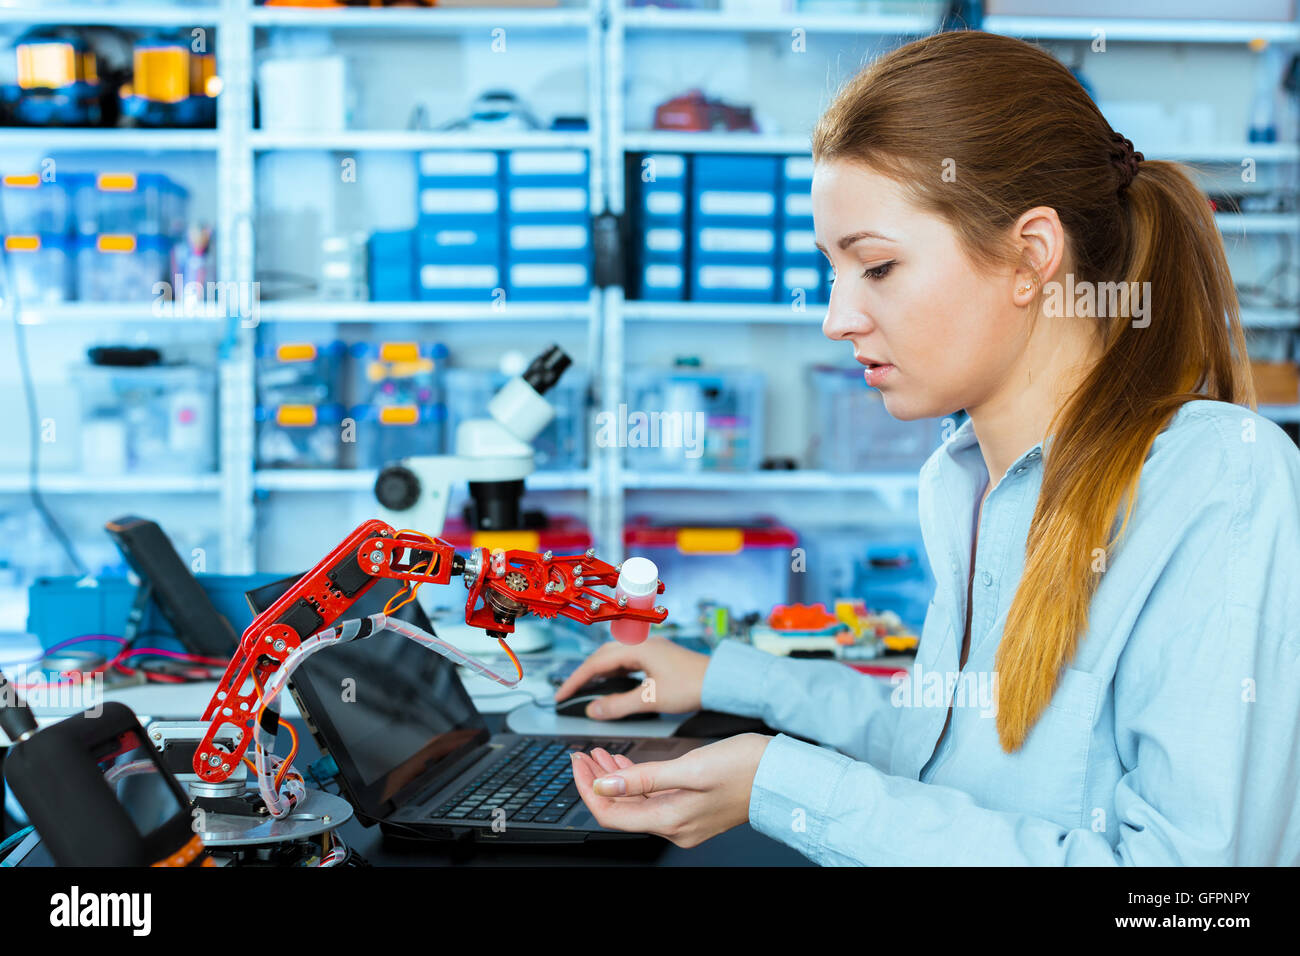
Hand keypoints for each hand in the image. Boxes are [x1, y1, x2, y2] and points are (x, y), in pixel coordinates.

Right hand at [552, 636, 709, 718]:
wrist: (721, 681)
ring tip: (585, 689)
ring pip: (614, 657)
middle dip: (583, 674)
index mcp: (636, 648)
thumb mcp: (650, 700)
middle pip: (602, 656)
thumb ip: (618, 706)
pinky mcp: (658, 655)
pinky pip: (627, 660)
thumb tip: (593, 710)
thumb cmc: (691, 686)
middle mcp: (641, 643)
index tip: (561, 697)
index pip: (595, 664)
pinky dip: (614, 672)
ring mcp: (650, 647)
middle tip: (568, 694)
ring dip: (598, 672)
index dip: (575, 681)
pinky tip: (612, 683)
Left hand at [569, 733, 770, 847]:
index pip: (611, 813)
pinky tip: (628, 763)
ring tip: (600, 753)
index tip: (577, 762)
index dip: (588, 788)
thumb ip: (644, 777)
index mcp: (671, 820)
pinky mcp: (694, 808)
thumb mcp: (689, 767)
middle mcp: (675, 827)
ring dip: (615, 777)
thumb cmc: (745, 767)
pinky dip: (637, 780)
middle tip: (583, 754)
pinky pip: (654, 798)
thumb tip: (604, 785)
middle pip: (621, 808)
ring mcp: (685, 819)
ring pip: (636, 802)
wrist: (783, 775)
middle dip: (597, 780)